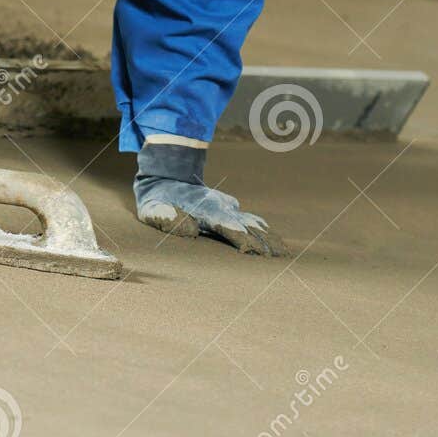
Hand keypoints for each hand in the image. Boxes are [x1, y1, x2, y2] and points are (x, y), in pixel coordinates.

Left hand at [132, 142, 282, 255]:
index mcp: (204, 209)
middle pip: (247, 226)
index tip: (254, 251)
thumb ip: (165, 218)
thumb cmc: (156, 200)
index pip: (227, 225)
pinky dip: (265, 231)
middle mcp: (221, 206)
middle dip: (263, 242)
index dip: (241, 237)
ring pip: (254, 222)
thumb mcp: (152, 209)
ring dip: (269, 237)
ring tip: (285, 253)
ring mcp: (227, 206)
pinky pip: (252, 220)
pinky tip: (276, 241)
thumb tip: (189, 230)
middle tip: (280, 259)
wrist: (165, 177)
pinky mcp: (230, 208)